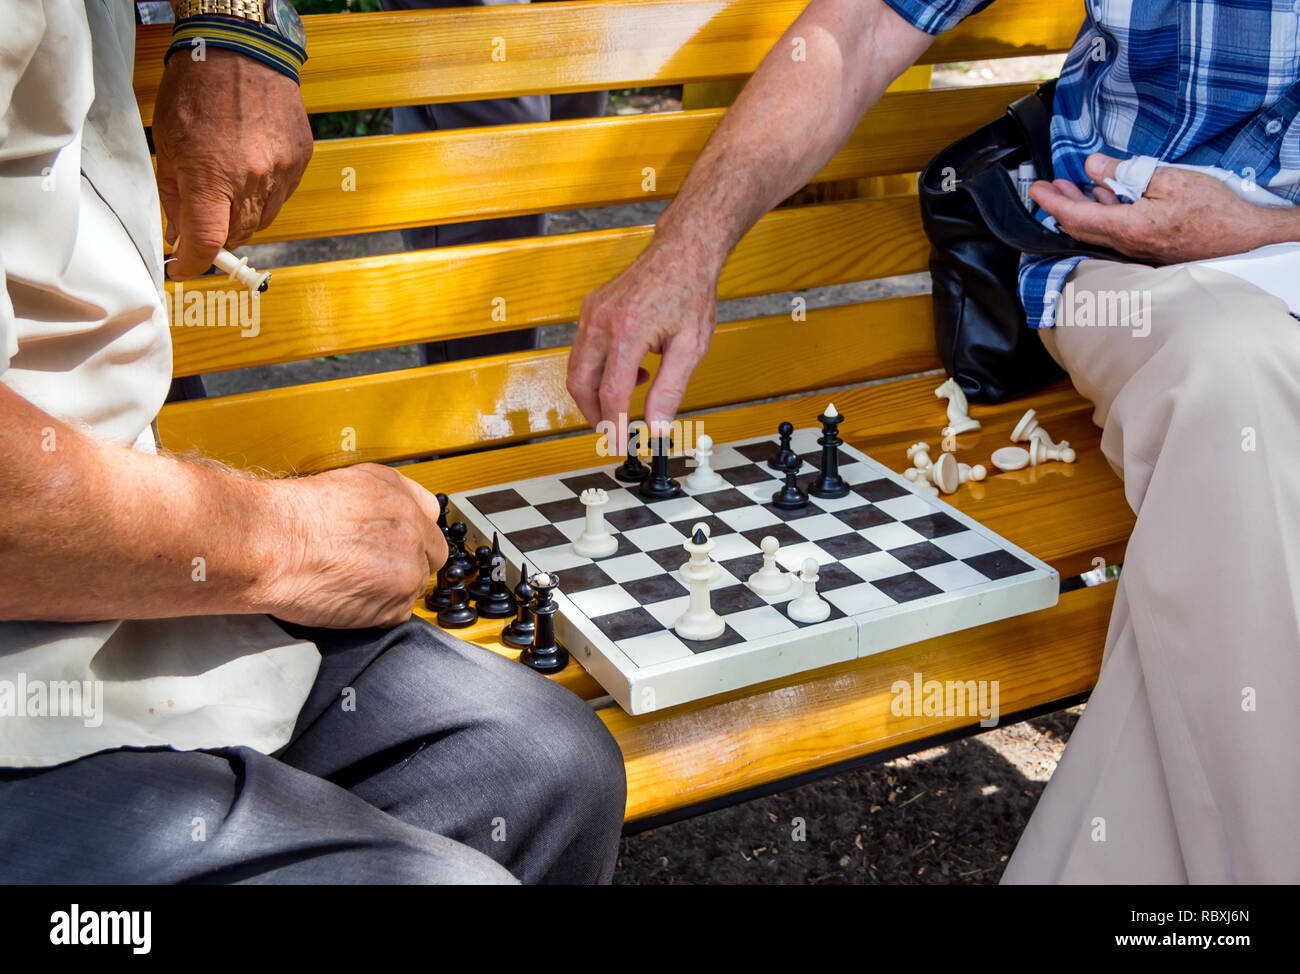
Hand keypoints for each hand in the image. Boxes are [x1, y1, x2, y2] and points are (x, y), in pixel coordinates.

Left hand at [153, 48, 312, 278]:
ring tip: (228, 193)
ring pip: (263, 220)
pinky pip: (282, 195)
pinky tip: (251, 171)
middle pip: (237, 234)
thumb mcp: (170, 142)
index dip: (193, 262)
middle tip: (204, 225)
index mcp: (212, 175)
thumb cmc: (198, 88)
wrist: (242, 49)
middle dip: (218, 236)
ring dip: (243, 217)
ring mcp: (281, 172)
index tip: (184, 267)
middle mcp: (252, 180)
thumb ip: (176, 194)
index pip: (207, 241)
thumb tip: (180, 233)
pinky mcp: (300, 160)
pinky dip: (265, 194)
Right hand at [260, 464, 447, 628]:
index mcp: (397, 493)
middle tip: (376, 567)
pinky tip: (351, 599)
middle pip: (431, 552)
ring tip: (354, 583)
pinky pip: (399, 613)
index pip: (429, 514)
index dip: (413, 531)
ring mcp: (407, 565)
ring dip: (392, 588)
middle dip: (409, 561)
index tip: (400, 542)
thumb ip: (376, 501)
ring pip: (415, 584)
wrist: (270, 545)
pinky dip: (379, 612)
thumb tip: (383, 519)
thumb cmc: (289, 519)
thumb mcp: (341, 486)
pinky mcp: (396, 602)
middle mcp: (410, 526)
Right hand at [566, 240, 718, 439]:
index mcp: (627, 330)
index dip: (614, 425)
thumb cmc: (690, 290)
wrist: (682, 251)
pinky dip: (597, 371)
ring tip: (627, 399)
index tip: (620, 444)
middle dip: (594, 414)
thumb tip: (657, 425)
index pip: (611, 393)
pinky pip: (582, 351)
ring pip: (576, 369)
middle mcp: (602, 321)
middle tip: (615, 430)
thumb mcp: (690, 347)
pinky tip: (628, 370)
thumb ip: (670, 389)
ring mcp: (592, 313)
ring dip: (594, 393)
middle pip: (581, 384)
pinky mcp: (590, 309)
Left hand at [1029, 153, 1273, 263]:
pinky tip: (1103, 196)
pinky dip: (1102, 212)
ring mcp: (1136, 249)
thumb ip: (1127, 173)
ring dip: (1081, 206)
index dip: (1051, 200)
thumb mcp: (1169, 180)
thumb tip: (1094, 166)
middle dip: (1060, 204)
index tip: (1036, 187)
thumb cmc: (1215, 210)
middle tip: (1047, 186)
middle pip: (1079, 226)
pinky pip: (1114, 230)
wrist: (1246, 237)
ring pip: (1096, 228)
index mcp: (1127, 227)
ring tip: (1070, 187)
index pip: (1074, 216)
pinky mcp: (1147, 248)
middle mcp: (1126, 244)